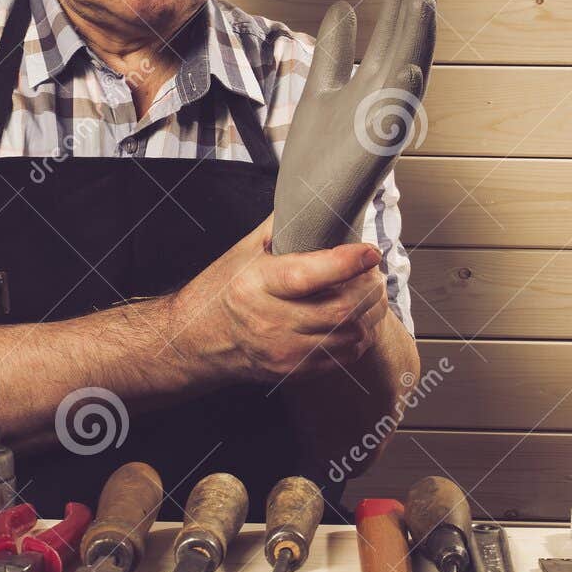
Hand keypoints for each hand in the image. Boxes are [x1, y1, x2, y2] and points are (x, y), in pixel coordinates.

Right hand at [168, 215, 389, 384]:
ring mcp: (282, 351)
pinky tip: (358, 320)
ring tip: (371, 295)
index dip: (347, 263)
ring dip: (370, 314)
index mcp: (256, 283)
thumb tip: (317, 199)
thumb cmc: (221, 289)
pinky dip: (359, 338)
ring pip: (349, 336)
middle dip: (370, 289)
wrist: (194, 339)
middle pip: (340, 309)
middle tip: (376, 273)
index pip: (308, 275)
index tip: (370, 252)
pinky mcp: (292, 372)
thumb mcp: (244, 251)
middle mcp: (269, 321)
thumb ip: (281, 226)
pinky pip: (342, 359)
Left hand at [272, 0, 436, 253]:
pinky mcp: (373, 155)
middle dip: (413, 3)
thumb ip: (335, 51)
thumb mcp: (322, 88)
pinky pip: (392, 121)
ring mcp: (383, 127)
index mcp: (375, 85)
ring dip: (416, 41)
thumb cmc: (319, 156)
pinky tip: (408, 68)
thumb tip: (342, 7)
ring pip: (405, 76)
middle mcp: (386, 101)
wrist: (308, 210)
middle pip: (404, 44)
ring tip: (423, 1)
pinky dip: (401, 95)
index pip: (393, 31)